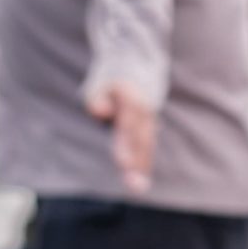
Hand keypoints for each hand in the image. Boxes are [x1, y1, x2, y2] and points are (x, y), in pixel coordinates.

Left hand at [83, 79, 157, 193]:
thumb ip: (98, 97)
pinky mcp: (149, 124)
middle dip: (138, 163)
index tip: (124, 164)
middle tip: (135, 187)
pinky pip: (146, 146)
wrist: (136, 61)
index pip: (128, 126)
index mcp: (131, 98)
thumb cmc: (111, 75)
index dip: (127, 144)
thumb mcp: (99, 80)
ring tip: (138, 188)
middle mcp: (144, 110)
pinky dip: (144, 161)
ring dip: (142, 166)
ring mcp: (149, 117)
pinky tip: (140, 181)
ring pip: (146, 145)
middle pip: (140, 140)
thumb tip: (101, 113)